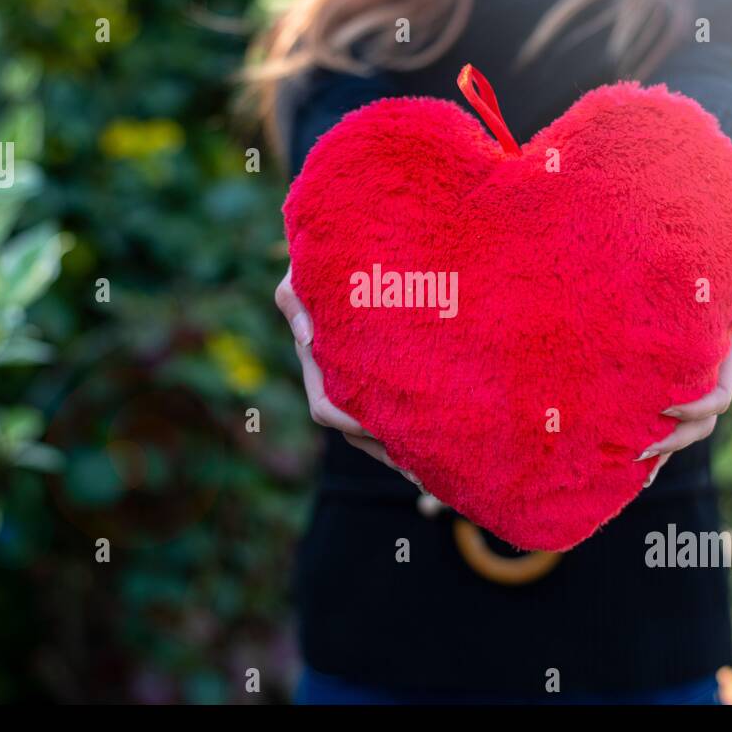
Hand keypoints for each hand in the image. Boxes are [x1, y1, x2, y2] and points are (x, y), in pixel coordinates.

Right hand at [274, 266, 423, 486]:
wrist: (347, 258)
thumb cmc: (320, 265)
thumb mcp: (296, 279)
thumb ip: (292, 301)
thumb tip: (306, 338)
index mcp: (317, 363)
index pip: (326, 406)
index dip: (349, 423)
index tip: (380, 431)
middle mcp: (337, 381)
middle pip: (355, 432)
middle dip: (383, 451)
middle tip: (419, 470)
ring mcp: (360, 385)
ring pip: (376, 432)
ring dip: (401, 453)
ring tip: (435, 473)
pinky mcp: (386, 381)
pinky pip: (395, 416)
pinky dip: (412, 436)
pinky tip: (440, 452)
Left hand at [636, 261, 731, 487]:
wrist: (703, 254)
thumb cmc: (729, 260)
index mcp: (727, 358)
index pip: (718, 398)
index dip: (696, 408)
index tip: (666, 404)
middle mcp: (710, 376)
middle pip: (698, 426)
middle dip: (672, 440)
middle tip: (638, 447)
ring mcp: (690, 381)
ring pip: (680, 429)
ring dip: (659, 449)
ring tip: (627, 464)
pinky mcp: (668, 379)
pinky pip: (662, 417)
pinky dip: (652, 441)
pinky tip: (629, 464)